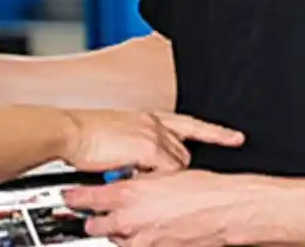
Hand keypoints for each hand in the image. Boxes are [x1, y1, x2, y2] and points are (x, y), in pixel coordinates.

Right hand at [59, 110, 243, 173]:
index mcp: (148, 118)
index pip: (190, 124)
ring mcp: (153, 135)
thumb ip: (131, 148)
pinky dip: (156, 182)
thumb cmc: (84, 135)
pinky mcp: (147, 149)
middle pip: (184, 152)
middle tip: (165, 186)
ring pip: (178, 165)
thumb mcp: (114, 138)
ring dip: (165, 178)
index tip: (235, 138)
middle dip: (178, 172)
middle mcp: (155, 124)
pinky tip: (142, 184)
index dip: (215, 132)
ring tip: (143, 185)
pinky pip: (164, 173)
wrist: (69, 131)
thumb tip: (134, 162)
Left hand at [63, 170, 259, 245]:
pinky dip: (138, 240)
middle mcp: (129, 220)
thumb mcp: (161, 176)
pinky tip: (148, 231)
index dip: (74, 198)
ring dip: (118, 231)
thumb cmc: (200, 190)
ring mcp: (141, 241)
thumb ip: (137, 181)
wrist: (224, 210)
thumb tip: (127, 181)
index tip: (68, 197)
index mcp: (128, 194)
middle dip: (95, 219)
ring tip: (130, 220)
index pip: (86, 198)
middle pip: (95, 225)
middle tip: (97, 212)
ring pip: (116, 238)